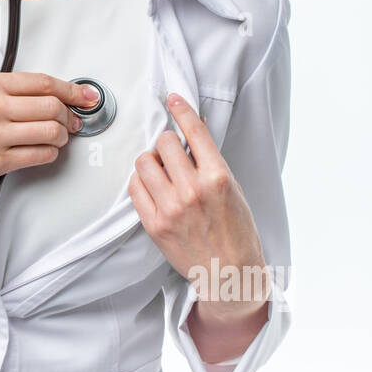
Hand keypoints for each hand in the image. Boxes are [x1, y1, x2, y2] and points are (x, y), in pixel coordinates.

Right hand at [0, 71, 99, 193]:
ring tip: (57, 137)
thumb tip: (48, 96)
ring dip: (62, 136)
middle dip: (69, 115)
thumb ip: (7, 91)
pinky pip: (39, 155)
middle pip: (52, 107)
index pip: (43, 83)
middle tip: (72, 120)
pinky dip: (50, 153)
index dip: (71, 90)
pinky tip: (43, 150)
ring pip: (51, 132)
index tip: (86, 95)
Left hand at [127, 92, 268, 315]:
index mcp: (218, 177)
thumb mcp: (234, 189)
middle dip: (166, 144)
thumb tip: (192, 130)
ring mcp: (171, 208)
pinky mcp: (154, 224)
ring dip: (151, 162)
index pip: (193, 132)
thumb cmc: (236, 232)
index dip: (181, 110)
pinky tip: (153, 187)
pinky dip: (141, 182)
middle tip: (172, 154)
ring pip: (144, 162)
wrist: (229, 273)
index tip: (173, 99)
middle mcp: (193, 190)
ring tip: (162, 172)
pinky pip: (135, 187)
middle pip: (163, 143)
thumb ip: (211, 161)